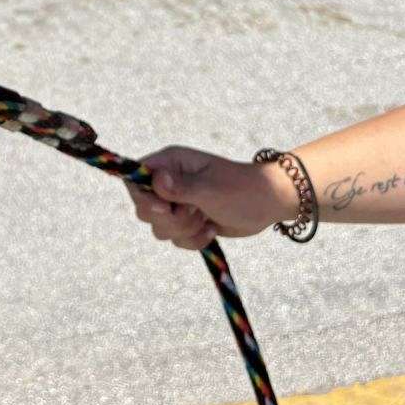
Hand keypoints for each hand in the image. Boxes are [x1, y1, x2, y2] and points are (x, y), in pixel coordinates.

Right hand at [127, 145, 297, 248]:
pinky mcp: (187, 222)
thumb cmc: (242, 189)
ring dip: (184, 231)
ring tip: (205, 219)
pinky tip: (211, 230)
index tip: (164, 207)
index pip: (136, 179)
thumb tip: (156, 180)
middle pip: (144, 209)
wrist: (268, 204)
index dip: (144, 197)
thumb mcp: (211, 189)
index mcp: (170, 164)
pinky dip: (192, 240)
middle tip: (195, 212)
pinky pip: (175, 239)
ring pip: (159, 227)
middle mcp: (169, 182)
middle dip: (170, 219)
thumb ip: (181, 187)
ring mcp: (177, 202)